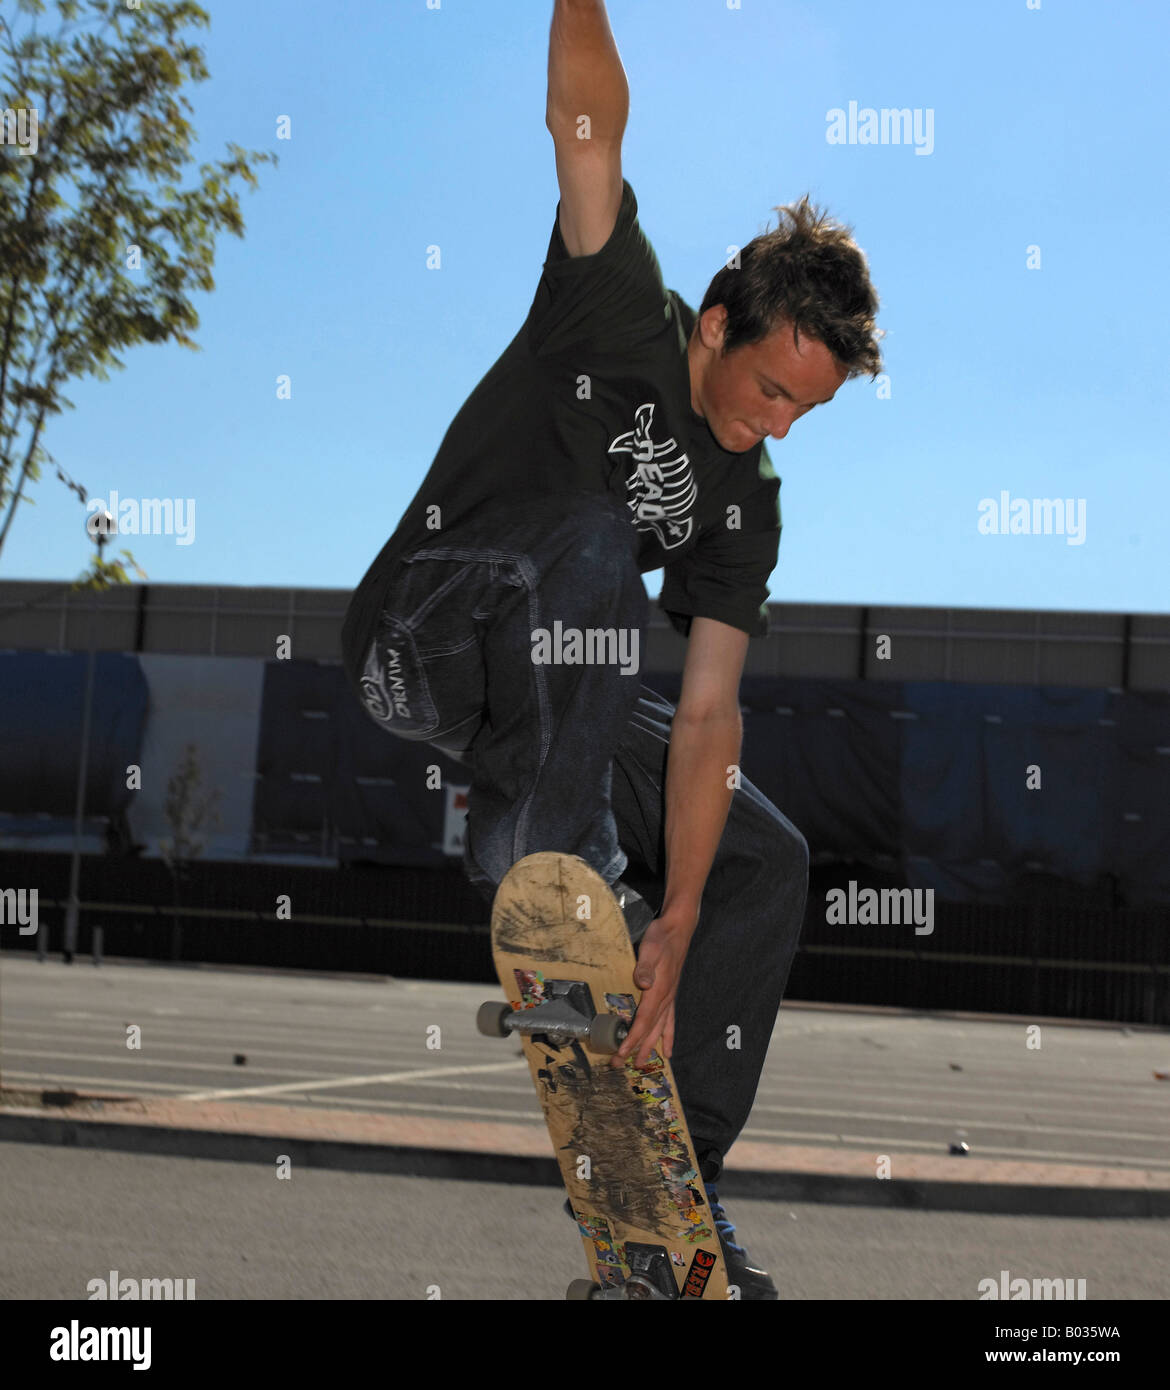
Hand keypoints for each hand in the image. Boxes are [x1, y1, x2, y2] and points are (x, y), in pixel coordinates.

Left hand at [611, 908, 697, 1068]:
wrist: (678, 929)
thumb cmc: (661, 938)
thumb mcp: (650, 948)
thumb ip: (645, 966)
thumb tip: (643, 982)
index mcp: (658, 991)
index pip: (643, 1021)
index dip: (632, 1040)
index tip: (621, 1055)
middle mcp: (665, 998)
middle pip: (650, 1030)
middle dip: (636, 1049)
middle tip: (622, 1066)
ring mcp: (669, 998)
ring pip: (660, 1029)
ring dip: (650, 1047)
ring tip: (643, 1064)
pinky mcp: (671, 994)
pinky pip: (669, 1021)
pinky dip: (668, 1036)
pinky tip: (668, 1048)